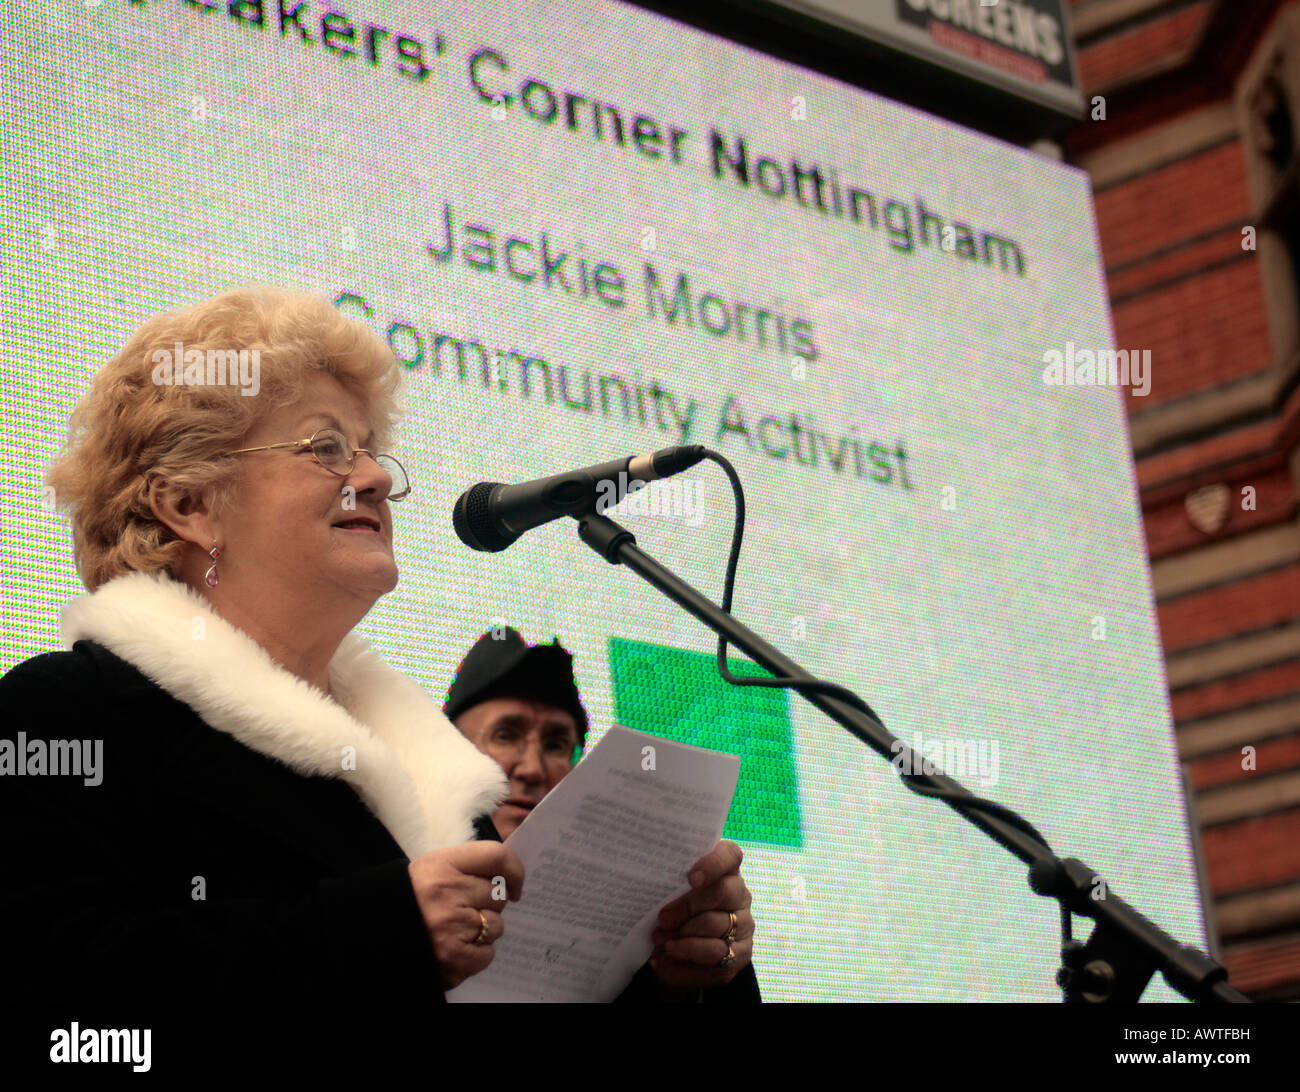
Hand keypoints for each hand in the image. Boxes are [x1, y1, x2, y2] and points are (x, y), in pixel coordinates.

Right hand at [407, 842, 524, 989]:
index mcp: (442, 865)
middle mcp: (447, 893)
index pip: (496, 856)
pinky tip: (457, 950)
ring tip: (457, 931)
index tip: (516, 885)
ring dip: (484, 931)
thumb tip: (509, 877)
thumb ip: (467, 868)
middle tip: (466, 911)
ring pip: (496, 926)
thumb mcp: (432, 870)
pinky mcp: (452, 958)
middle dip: (488, 905)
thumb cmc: (410, 900)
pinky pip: (487, 954)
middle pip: (499, 895)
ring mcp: (451, 926)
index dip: (515, 870)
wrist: (372, 937)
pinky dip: (477, 955)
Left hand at [650, 840, 753, 991]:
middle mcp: (739, 894)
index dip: (713, 864)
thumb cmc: (674, 911)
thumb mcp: (670, 894)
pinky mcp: (741, 954)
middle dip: (688, 907)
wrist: (678, 952)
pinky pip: (717, 958)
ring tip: (662, 941)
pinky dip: (689, 960)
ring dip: (685, 937)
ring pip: (717, 927)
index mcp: (724, 869)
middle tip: (662, 919)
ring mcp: (744, 924)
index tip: (691, 878)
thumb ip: (668, 884)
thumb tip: (645, 884)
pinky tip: (670, 959)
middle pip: (721, 892)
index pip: (729, 855)